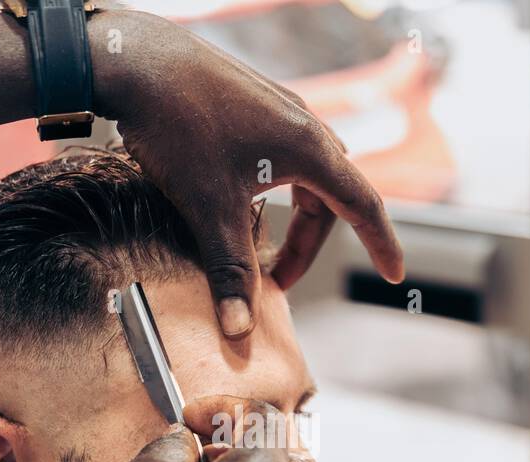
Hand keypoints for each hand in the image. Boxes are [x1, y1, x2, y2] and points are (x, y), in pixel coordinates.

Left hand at [87, 9, 403, 336]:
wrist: (135, 60)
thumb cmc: (178, 126)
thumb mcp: (209, 209)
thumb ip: (231, 272)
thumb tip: (240, 332)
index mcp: (310, 149)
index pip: (364, 204)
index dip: (382, 244)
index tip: (395, 275)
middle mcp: (305, 124)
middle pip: (330, 198)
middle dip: (308, 246)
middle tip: (277, 283)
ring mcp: (280, 110)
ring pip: (306, 177)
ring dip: (292, 219)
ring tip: (259, 250)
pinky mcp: (255, 104)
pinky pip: (284, 157)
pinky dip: (275, 193)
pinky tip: (241, 202)